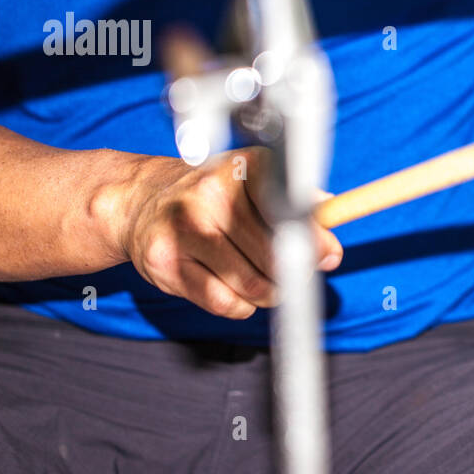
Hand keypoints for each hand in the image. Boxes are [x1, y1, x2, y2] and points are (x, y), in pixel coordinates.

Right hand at [114, 147, 342, 318]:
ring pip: (251, 284)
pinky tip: (234, 288)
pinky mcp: (165, 263)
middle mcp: (210, 193)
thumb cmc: (215, 196)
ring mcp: (184, 228)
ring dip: (268, 293)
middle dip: (292, 273)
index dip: (314, 241)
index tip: (327, 256)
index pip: (291, 211)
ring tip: (264, 283)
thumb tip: (331, 239)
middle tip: (294, 275)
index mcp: (243, 168)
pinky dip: (240, 305)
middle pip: (274, 255)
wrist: (142, 201)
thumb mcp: (257, 183)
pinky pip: (223, 303)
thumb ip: (300, 204)